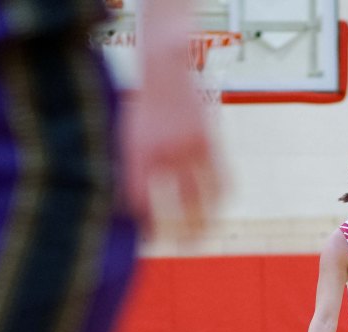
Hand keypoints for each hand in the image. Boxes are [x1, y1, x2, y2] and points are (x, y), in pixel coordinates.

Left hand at [121, 59, 220, 238]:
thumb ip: (128, 173)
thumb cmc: (140, 107)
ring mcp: (191, 148)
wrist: (164, 68)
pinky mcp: (209, 142)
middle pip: (179, 206)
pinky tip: (219, 208)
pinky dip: (222, 197)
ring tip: (206, 234)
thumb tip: (132, 212)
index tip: (151, 240)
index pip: (143, 201)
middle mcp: (166, 154)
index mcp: (139, 153)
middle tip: (186, 247)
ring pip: (207, 197)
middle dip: (185, 232)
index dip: (148, 225)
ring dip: (209, 219)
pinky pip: (222, 179)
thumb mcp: (125, 138)